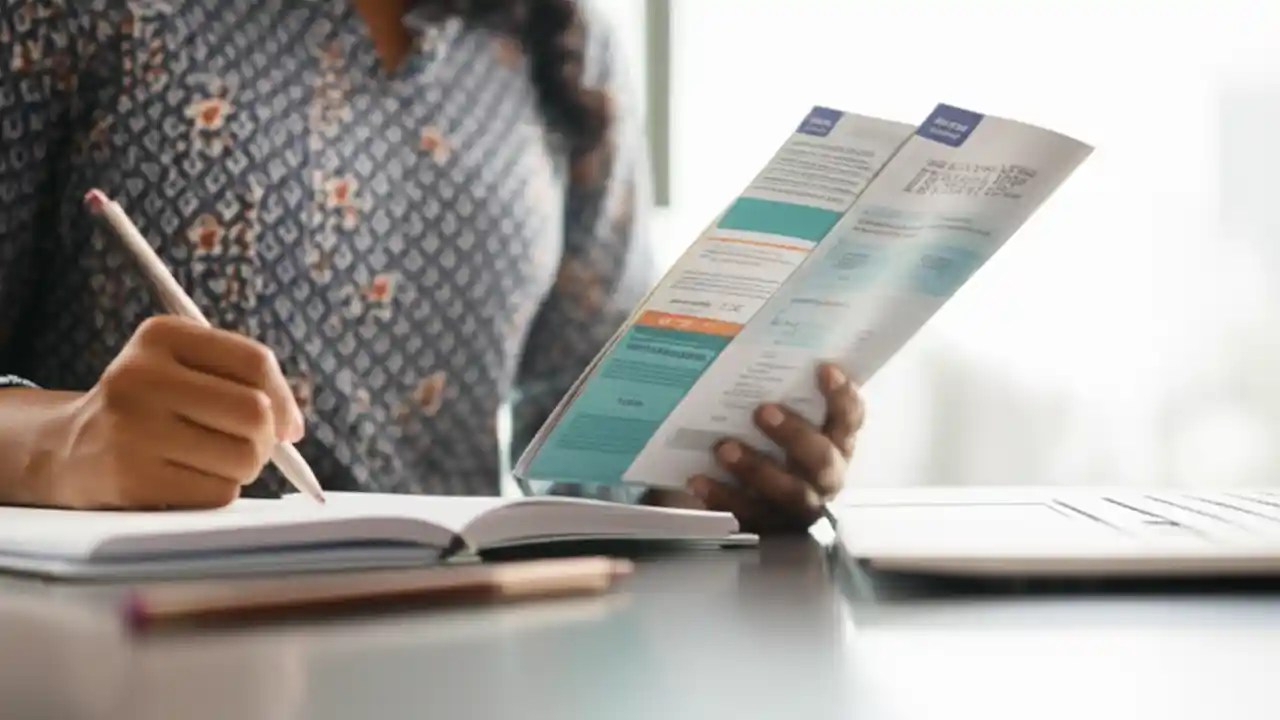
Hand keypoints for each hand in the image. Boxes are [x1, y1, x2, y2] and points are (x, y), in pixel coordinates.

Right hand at [34, 316, 303, 509]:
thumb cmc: (150, 406)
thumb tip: (292, 427)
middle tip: (251, 446)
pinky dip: (218, 490)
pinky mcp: (132, 479)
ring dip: (244, 467)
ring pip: (243, 457)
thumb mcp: (181, 367)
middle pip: (254, 412)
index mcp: (160, 336)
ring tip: (213, 460)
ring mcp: (133, 429)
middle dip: (266, 438)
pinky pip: (218, 492)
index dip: (285, 398)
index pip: (255, 361)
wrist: (69, 448)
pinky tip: (188, 479)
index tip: (287, 424)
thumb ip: (241, 380)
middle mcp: (141, 376)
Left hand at [685, 363, 863, 533]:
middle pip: (821, 460)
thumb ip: (777, 392)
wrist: (743, 493)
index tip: (824, 368)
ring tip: (724, 447)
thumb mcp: (780, 417)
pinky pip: (747, 515)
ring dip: (756, 469)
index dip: (842, 396)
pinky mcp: (768, 528)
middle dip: (795, 435)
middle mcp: (824, 478)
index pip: (849, 419)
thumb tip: (744, 345)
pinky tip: (698, 479)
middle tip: (763, 410)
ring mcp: (797, 508)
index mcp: (835, 444)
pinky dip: (722, 496)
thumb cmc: (766, 442)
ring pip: (787, 492)